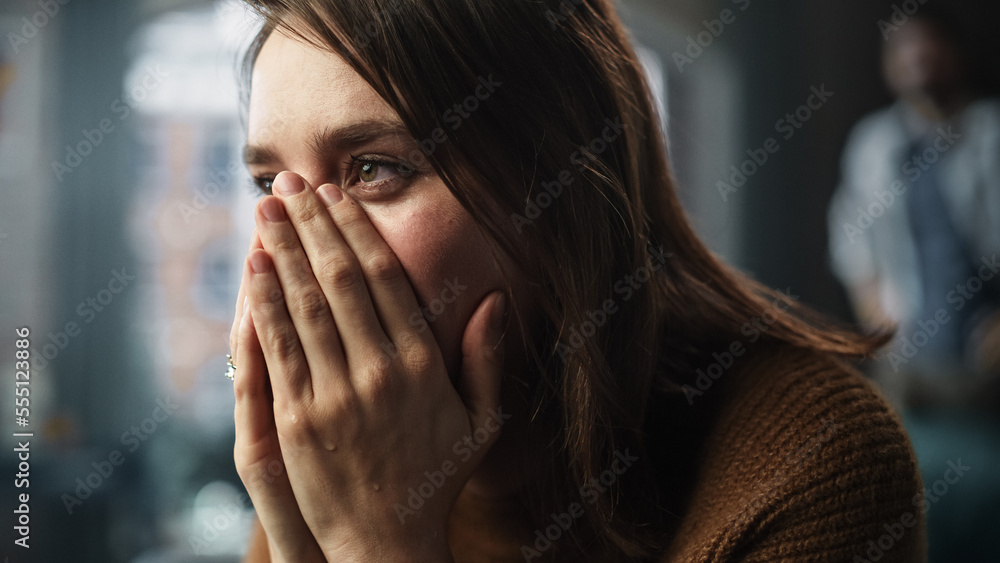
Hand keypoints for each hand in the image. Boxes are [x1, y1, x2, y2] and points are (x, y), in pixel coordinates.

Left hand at [235, 171, 506, 560]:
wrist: (388, 542)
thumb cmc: (437, 479)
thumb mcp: (482, 422)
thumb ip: (487, 359)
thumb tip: (496, 299)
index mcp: (424, 367)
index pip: (386, 280)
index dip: (358, 232)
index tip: (338, 197)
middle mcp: (379, 373)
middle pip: (340, 281)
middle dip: (312, 226)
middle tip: (292, 186)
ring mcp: (334, 396)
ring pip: (304, 306)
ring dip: (282, 251)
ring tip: (266, 209)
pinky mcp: (295, 420)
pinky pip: (277, 349)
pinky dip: (263, 303)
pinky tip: (254, 268)